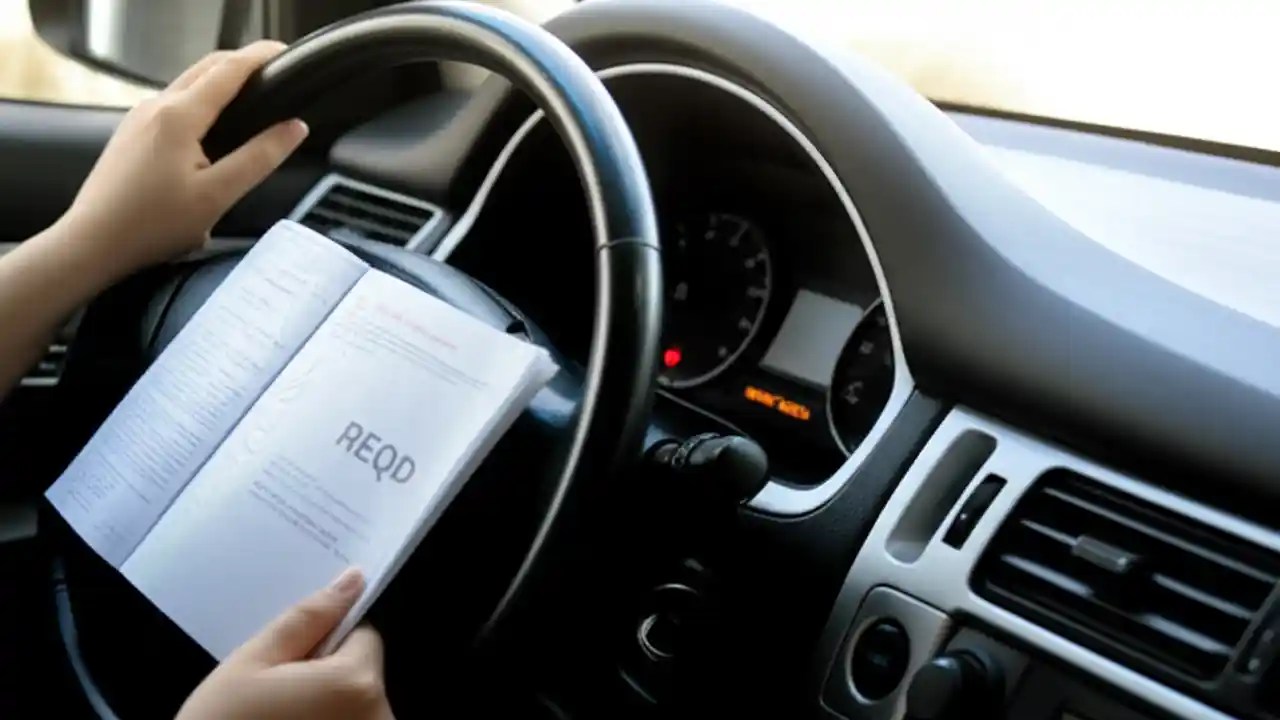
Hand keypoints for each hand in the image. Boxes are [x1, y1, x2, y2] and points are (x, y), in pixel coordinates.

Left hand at [60, 40, 307, 275]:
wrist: (93, 241)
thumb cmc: (153, 224)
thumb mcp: (217, 195)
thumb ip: (259, 158)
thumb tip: (294, 128)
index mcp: (179, 116)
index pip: (229, 70)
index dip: (261, 57)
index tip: (287, 54)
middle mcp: (156, 106)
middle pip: (207, 67)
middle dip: (243, 62)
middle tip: (276, 71)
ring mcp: (139, 117)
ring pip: (188, 83)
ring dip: (221, 79)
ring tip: (252, 93)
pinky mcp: (132, 132)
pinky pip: (173, 102)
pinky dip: (202, 98)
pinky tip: (214, 121)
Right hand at [176, 568, 393, 719]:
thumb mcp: (252, 664)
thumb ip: (307, 618)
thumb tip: (353, 579)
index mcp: (356, 682)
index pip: (363, 636)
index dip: (324, 644)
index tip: (288, 665)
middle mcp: (379, 715)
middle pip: (362, 673)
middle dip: (326, 676)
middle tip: (275, 697)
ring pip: (356, 704)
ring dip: (327, 708)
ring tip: (277, 718)